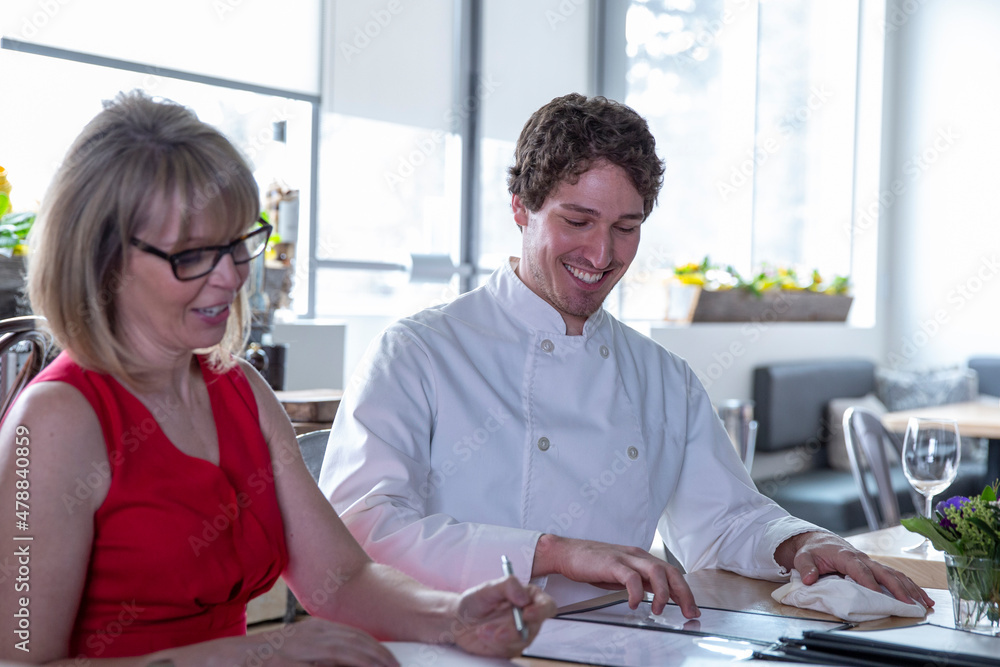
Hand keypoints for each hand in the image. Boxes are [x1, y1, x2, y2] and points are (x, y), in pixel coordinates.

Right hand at [174, 617, 399, 666]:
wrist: (210, 662)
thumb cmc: (252, 664)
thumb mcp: (289, 660)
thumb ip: (314, 662)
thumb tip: (342, 664)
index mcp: (307, 635)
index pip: (351, 636)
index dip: (376, 649)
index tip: (394, 662)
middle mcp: (303, 636)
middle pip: (352, 640)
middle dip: (379, 654)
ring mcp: (293, 647)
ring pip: (340, 647)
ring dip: (367, 658)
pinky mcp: (282, 659)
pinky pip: (319, 660)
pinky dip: (341, 661)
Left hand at [451, 575, 555, 656]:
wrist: (459, 620)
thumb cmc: (475, 601)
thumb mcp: (488, 588)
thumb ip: (507, 585)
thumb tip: (523, 596)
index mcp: (528, 597)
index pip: (547, 605)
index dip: (542, 610)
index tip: (527, 613)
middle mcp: (527, 616)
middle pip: (535, 626)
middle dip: (515, 630)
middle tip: (499, 632)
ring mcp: (520, 634)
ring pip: (521, 641)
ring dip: (500, 636)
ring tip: (483, 629)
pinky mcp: (510, 647)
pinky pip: (508, 649)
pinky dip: (493, 642)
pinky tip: (483, 634)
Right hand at [533, 534, 699, 617]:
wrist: (567, 552)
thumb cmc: (593, 564)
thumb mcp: (623, 573)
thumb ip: (641, 580)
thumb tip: (659, 595)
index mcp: (642, 558)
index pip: (671, 573)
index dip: (685, 591)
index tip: (692, 609)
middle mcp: (638, 556)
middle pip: (670, 571)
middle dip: (683, 593)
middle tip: (688, 612)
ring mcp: (625, 558)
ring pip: (655, 572)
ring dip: (662, 593)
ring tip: (657, 610)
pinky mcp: (612, 563)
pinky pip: (630, 577)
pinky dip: (636, 592)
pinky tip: (633, 603)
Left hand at [776, 531, 934, 607]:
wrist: (819, 540)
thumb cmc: (813, 551)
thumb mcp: (803, 557)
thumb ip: (806, 568)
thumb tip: (809, 579)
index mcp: (846, 556)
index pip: (860, 571)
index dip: (869, 583)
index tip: (878, 596)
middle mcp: (863, 558)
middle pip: (884, 573)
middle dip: (898, 589)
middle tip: (909, 604)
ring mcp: (871, 563)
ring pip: (895, 575)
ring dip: (911, 589)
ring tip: (925, 603)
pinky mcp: (876, 567)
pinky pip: (896, 576)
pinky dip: (910, 586)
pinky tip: (921, 598)